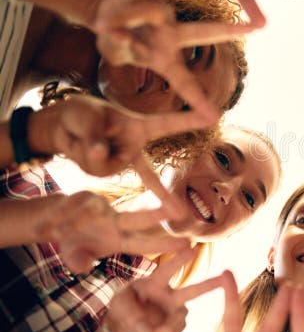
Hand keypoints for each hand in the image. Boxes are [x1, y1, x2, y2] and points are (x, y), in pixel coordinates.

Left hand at [30, 95, 212, 217]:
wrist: (62, 127)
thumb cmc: (82, 114)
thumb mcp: (86, 116)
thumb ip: (95, 134)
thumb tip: (99, 154)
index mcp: (138, 127)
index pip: (168, 124)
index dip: (190, 119)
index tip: (214, 115)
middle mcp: (134, 147)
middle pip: (150, 177)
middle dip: (164, 198)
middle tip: (180, 216)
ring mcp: (120, 163)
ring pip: (105, 166)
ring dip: (87, 149)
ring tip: (83, 134)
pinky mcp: (105, 171)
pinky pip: (93, 169)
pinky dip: (79, 154)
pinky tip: (79, 146)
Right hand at [34, 191, 188, 272]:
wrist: (53, 222)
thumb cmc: (73, 243)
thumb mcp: (74, 256)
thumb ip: (79, 262)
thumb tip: (82, 268)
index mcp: (119, 239)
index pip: (145, 243)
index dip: (164, 244)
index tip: (188, 244)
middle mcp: (115, 222)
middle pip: (140, 218)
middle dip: (159, 213)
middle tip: (180, 210)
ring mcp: (102, 208)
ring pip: (101, 210)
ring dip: (93, 216)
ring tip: (82, 222)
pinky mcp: (84, 197)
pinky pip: (73, 207)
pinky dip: (61, 216)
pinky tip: (51, 225)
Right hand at [91, 0, 252, 119]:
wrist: (105, 9)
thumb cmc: (117, 38)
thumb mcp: (114, 50)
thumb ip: (119, 44)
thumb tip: (116, 29)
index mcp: (167, 58)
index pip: (185, 83)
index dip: (197, 101)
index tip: (215, 116)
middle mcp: (173, 36)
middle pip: (202, 34)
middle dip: (227, 31)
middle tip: (257, 27)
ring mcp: (166, 16)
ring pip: (148, 17)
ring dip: (123, 26)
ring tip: (109, 29)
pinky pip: (133, 11)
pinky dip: (116, 19)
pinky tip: (107, 23)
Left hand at [102, 248, 227, 331]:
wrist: (120, 331)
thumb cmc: (119, 309)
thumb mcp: (118, 305)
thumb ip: (131, 314)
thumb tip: (150, 330)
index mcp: (155, 282)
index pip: (169, 269)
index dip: (180, 259)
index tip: (193, 248)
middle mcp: (169, 296)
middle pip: (193, 291)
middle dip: (210, 284)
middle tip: (226, 277)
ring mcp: (174, 313)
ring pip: (176, 323)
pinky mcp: (174, 328)